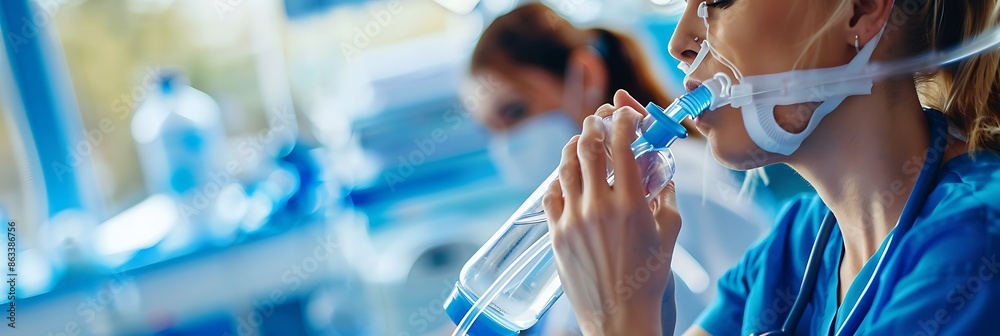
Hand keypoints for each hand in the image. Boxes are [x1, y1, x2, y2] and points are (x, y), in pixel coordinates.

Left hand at [543, 90, 682, 335]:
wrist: (619, 317)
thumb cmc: (648, 280)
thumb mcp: (670, 235)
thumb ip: (669, 199)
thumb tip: (665, 176)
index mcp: (631, 204)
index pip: (623, 145)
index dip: (623, 121)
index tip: (625, 114)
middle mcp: (598, 207)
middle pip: (587, 147)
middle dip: (593, 125)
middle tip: (598, 120)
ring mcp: (573, 220)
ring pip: (565, 167)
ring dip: (572, 147)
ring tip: (580, 141)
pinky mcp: (556, 235)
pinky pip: (550, 196)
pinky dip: (558, 180)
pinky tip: (565, 178)